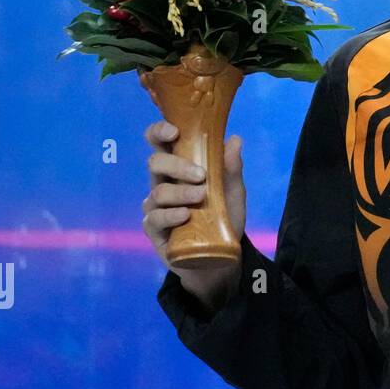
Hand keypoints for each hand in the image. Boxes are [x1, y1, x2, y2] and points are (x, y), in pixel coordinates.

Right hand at [142, 121, 246, 313]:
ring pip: (157, 191)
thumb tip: (235, 139)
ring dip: (180, 192)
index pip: (160, 143)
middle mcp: (163, 182)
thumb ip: (232, 168)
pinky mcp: (154, 230)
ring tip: (201, 197)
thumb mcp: (233, 191)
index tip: (173, 131)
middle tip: (201, 175)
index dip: (160, 132)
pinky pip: (154, 218)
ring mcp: (156, 206)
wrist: (221, 257)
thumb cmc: (223, 216)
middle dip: (176, 165)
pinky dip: (170, 215)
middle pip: (155, 163)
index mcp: (179, 167)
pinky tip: (185, 216)